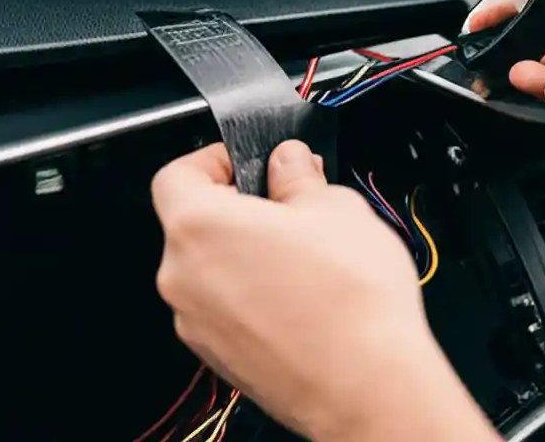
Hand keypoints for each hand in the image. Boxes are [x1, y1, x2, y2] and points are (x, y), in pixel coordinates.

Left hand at [152, 140, 496, 441]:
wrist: (367, 385)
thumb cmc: (351, 301)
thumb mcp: (336, 206)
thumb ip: (298, 176)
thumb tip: (288, 163)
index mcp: (199, 226)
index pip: (177, 173)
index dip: (216, 159)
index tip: (252, 162)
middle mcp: (182, 276)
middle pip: (194, 224)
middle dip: (241, 209)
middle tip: (292, 206)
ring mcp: (196, 323)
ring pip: (211, 269)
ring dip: (248, 255)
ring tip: (307, 259)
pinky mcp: (218, 356)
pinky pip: (226, 309)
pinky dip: (253, 296)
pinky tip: (303, 298)